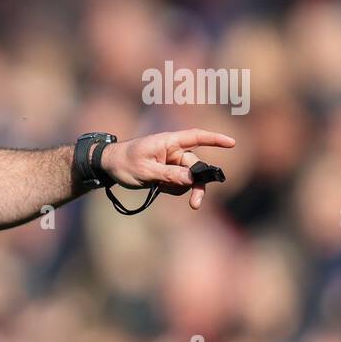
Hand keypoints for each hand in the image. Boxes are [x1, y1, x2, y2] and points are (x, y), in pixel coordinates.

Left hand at [99, 128, 235, 209]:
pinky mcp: (167, 173)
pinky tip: (157, 188)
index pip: (196, 137)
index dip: (215, 139)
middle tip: (195, 204)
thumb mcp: (145, 170)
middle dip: (196, 185)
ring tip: (160, 188)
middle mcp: (173, 151)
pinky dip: (172, 189)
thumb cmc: (124, 162)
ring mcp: (171, 162)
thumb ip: (169, 174)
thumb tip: (191, 179)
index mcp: (169, 142)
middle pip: (195, 167)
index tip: (232, 143)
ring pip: (188, 178)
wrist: (108, 165)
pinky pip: (178, 184)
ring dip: (181, 189)